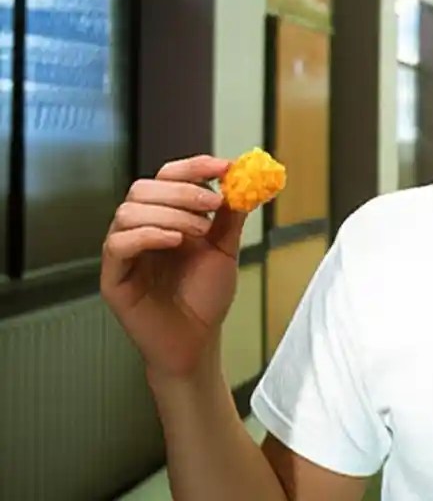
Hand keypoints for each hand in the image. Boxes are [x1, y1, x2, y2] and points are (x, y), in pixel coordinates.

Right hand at [101, 154, 247, 379]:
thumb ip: (231, 217)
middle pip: (145, 188)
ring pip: (129, 211)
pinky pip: (118, 243)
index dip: (194, 166)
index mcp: (165, 218)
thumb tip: (245, 182)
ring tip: (200, 230)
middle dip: (183, 190)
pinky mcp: (113, 276)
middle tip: (214, 202)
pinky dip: (147, 234)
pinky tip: (175, 241)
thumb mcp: (224, 250)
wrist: (196, 341)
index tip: (224, 167)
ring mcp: (124, 252)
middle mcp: (140, 229)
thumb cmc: (204, 298)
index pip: (167, 177)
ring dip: (169, 212)